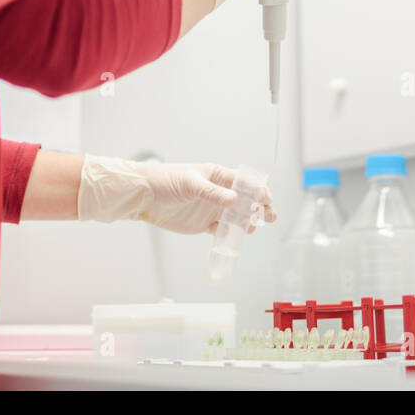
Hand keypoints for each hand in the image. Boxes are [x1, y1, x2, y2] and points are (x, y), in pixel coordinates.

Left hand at [77, 155, 276, 234]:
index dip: (257, 191)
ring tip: (252, 228)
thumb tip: (234, 200)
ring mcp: (211, 209)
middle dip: (259, 208)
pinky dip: (230, 235)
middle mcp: (218, 192)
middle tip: (269, 216)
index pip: (243, 183)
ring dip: (247, 222)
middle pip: (245, 201)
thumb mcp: (190, 183)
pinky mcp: (203, 224)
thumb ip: (212, 192)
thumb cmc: (166, 181)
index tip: (266, 199)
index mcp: (217, 176)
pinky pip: (221, 230)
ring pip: (236, 217)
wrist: (145, 196)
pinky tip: (236, 238)